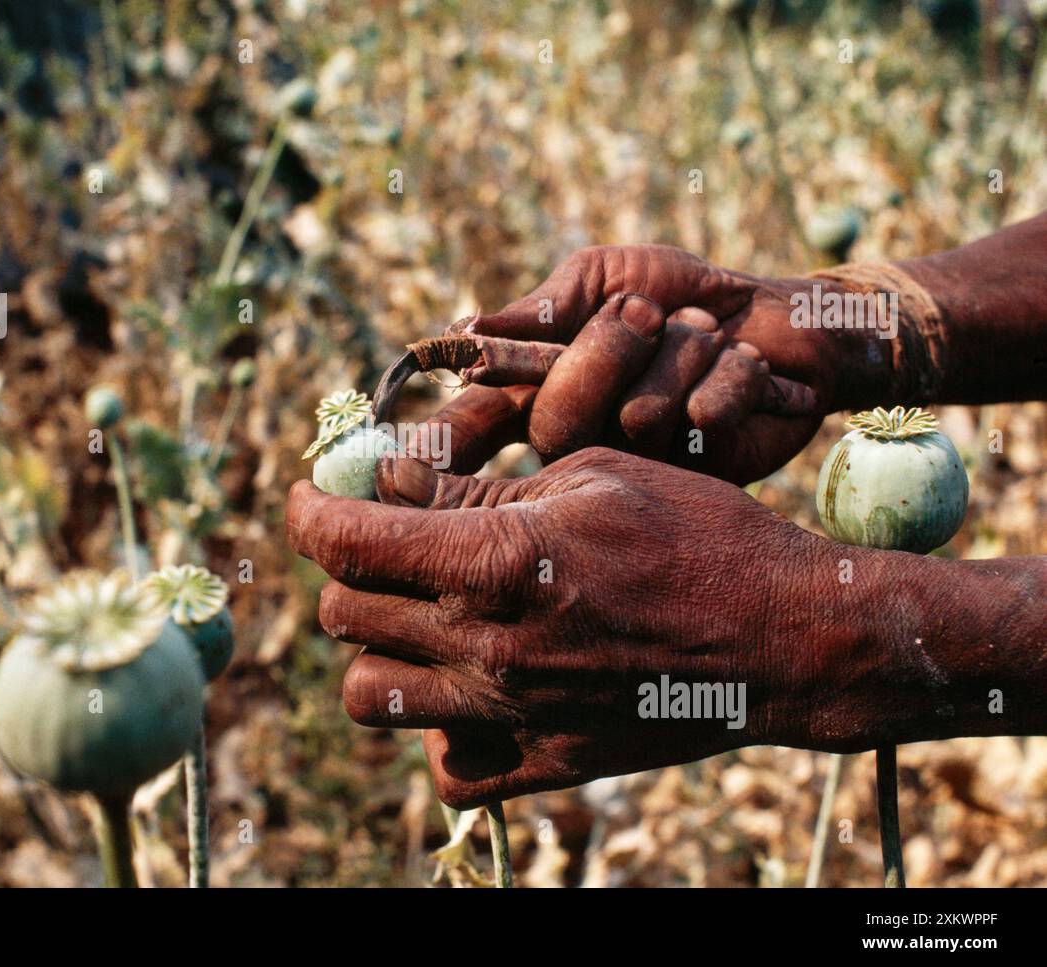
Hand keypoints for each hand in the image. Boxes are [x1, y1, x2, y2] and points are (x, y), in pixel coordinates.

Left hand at [286, 447, 834, 807]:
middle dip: (347, 567)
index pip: (345, 542)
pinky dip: (435, 725)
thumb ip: (476, 491)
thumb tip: (390, 482)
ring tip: (419, 616)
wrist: (785, 636)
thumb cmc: (696, 534)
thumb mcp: (586, 477)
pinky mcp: (542, 763)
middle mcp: (487, 647)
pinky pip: (442, 766)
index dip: (309, 511)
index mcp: (494, 563)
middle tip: (383, 542)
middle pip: (344, 615)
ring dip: (377, 649)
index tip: (314, 495)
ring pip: (369, 697)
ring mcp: (511, 715)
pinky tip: (467, 684)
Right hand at [427, 245, 869, 484]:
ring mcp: (637, 466)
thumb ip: (547, 305)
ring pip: (636, 417)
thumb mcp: (608, 275)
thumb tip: (468, 330)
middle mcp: (578, 441)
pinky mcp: (701, 476)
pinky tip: (743, 373)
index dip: (439, 445)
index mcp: (540, 391)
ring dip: (682, 351)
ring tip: (706, 339)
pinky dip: (731, 373)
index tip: (400, 465)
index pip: (473, 426)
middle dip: (604, 351)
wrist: (781, 321)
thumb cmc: (682, 293)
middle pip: (553, 422)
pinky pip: (702, 420)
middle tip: (647, 313)